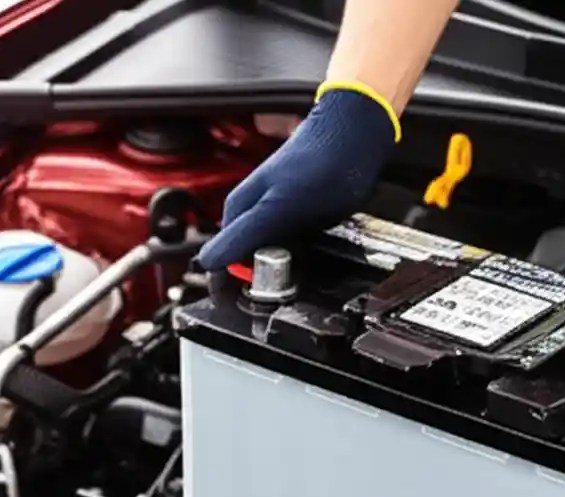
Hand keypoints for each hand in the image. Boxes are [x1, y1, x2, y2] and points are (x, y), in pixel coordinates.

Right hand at [196, 86, 398, 269]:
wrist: (357, 136)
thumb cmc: (320, 163)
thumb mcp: (276, 209)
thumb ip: (243, 236)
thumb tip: (208, 261)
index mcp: (240, 208)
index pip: (223, 256)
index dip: (236, 280)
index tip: (257, 293)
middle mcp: (255, 209)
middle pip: (250, 259)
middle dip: (265, 275)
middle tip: (287, 282)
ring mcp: (279, 211)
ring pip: (273, 254)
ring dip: (286, 266)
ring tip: (306, 269)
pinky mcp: (301, 213)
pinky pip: (297, 246)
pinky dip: (305, 255)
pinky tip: (318, 255)